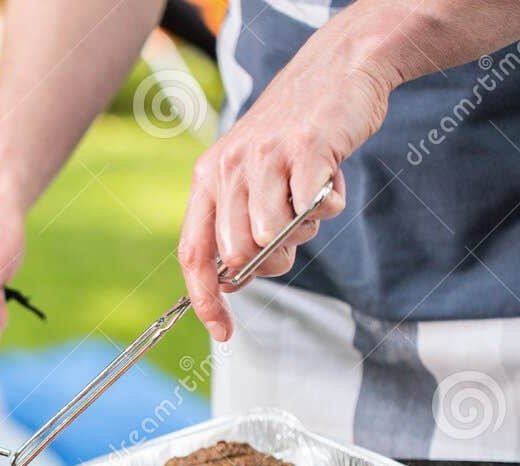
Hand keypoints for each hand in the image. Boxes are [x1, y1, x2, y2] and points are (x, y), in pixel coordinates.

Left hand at [177, 31, 390, 338]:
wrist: (335, 70)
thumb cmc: (292, 135)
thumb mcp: (248, 175)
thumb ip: (235, 225)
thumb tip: (231, 284)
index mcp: (207, 179)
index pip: (194, 253)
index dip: (204, 299)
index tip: (221, 331)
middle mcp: (229, 169)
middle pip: (239, 254)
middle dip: (270, 263)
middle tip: (291, 236)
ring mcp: (267, 158)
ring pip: (275, 236)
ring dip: (302, 233)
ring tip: (308, 200)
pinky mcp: (307, 149)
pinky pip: (316, 209)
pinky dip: (330, 207)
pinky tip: (329, 179)